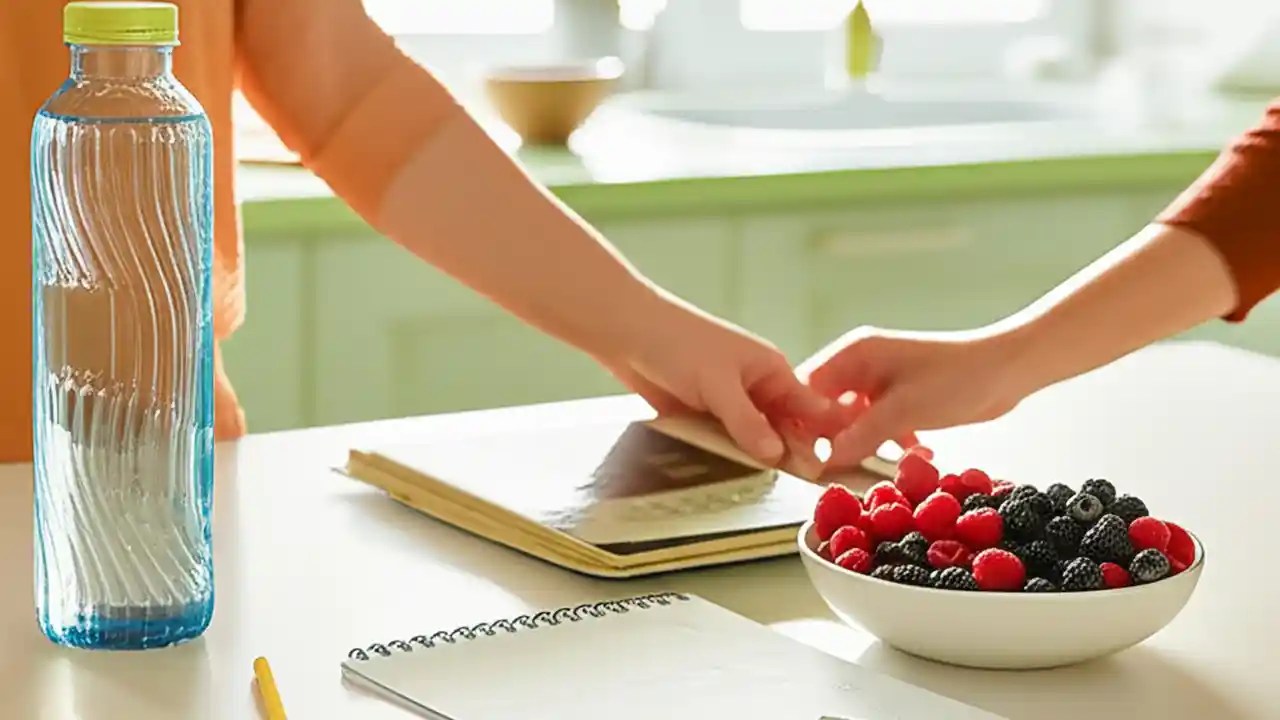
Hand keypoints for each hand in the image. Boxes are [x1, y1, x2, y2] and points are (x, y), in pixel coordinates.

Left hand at [594, 291, 830, 473]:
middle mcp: (755, 388)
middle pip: (780, 431)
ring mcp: (728, 403)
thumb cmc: (677, 342)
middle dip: (783, 458)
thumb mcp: (718, 385)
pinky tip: (727, 479)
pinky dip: (723, 457)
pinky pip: (721, 442)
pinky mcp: (702, 415)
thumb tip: (776, 456)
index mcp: (771, 371)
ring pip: (750, 441)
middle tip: (786, 491)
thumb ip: (747, 422)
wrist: (626, 333)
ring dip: (751, 461)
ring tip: (758, 491)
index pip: (807, 410)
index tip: (815, 475)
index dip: (815, 441)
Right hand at [798, 325, 1035, 473]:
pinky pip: (879, 423)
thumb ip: (860, 436)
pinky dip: (889, 442)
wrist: (1009, 369)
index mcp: (854, 354)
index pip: (806, 387)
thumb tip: (825, 460)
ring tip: (879, 465)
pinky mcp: (902, 396)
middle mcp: (862, 364)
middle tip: (837, 468)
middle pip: (826, 405)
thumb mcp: (903, 411)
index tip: (804, 454)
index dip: (800, 421)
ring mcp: (882, 380)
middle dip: (833, 437)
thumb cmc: (957, 378)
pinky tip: (911, 455)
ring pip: (853, 418)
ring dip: (864, 443)